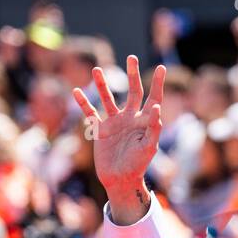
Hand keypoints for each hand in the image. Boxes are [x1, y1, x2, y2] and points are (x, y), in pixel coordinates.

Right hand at [73, 55, 164, 224]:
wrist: (121, 180)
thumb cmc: (138, 166)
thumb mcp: (149, 147)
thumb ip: (153, 127)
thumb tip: (157, 107)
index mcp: (144, 121)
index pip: (153, 98)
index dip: (157, 83)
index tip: (161, 67)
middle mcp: (130, 118)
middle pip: (133, 91)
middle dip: (133, 74)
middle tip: (132, 57)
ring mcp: (114, 123)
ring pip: (108, 99)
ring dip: (103, 85)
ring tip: (97, 70)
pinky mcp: (100, 130)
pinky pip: (90, 113)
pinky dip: (84, 103)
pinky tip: (76, 92)